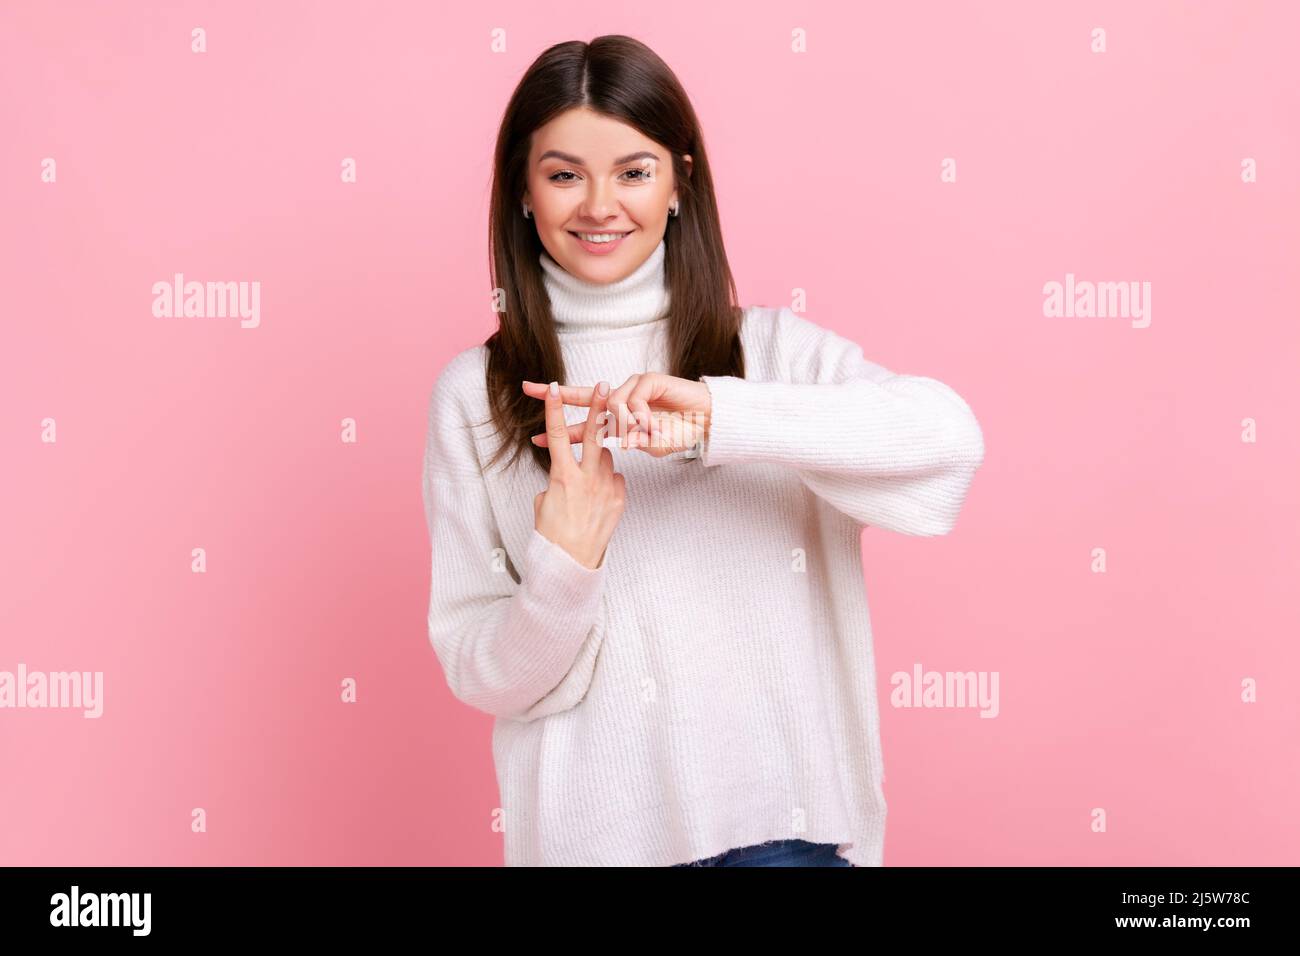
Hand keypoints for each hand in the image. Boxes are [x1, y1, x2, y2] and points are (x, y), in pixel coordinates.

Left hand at [521, 373, 711, 458]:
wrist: (705, 420)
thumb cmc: (679, 433)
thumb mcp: (650, 445)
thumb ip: (631, 441)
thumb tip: (618, 439)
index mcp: (618, 419)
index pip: (583, 425)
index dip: (561, 432)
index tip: (536, 438)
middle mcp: (621, 400)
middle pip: (582, 396)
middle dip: (555, 395)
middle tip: (530, 389)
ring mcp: (633, 387)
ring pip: (612, 404)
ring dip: (627, 422)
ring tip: (646, 431)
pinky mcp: (648, 379)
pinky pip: (634, 400)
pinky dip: (643, 415)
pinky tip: (654, 422)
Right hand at [533, 380, 625, 569]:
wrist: (571, 563)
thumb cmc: (551, 536)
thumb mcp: (543, 504)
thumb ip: (556, 481)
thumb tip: (565, 475)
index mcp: (562, 477)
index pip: (557, 435)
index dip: (554, 409)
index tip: (554, 388)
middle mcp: (586, 478)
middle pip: (594, 434)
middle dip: (600, 406)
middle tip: (605, 384)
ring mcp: (605, 488)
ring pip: (606, 458)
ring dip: (599, 460)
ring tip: (588, 482)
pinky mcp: (619, 499)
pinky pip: (616, 479)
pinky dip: (608, 481)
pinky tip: (599, 497)